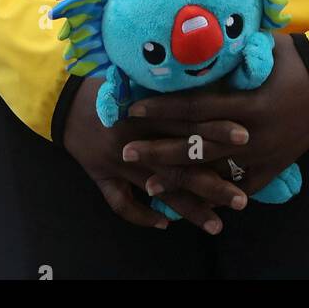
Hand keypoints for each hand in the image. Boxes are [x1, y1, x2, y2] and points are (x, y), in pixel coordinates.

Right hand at [61, 75, 251, 233]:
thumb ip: (168, 92)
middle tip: (242, 199)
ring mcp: (116, 161)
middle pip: (178, 164)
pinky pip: (121, 203)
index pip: (187, 121)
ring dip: (189, 210)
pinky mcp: (100, 176)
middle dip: (212, 183)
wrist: (62, 99)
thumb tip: (212, 92)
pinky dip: (142, 215)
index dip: (215, 129)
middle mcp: (134, 138)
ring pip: (158, 190)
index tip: (246, 138)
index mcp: (146, 110)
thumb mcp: (137, 82)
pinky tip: (164, 224)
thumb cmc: (107, 86)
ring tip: (217, 225)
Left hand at [119, 33, 308, 215]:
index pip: (195, 109)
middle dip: (159, 150)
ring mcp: (262, 156)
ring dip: (180, 180)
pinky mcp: (272, 169)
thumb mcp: (263, 48)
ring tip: (149, 185)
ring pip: (213, 173)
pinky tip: (192, 202)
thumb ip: (231, 52)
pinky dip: (216, 195)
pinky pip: (240, 188)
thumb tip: (196, 39)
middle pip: (196, 147)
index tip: (135, 109)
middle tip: (127, 150)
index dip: (163, 110)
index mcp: (247, 103)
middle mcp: (250, 134)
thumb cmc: (295, 61)